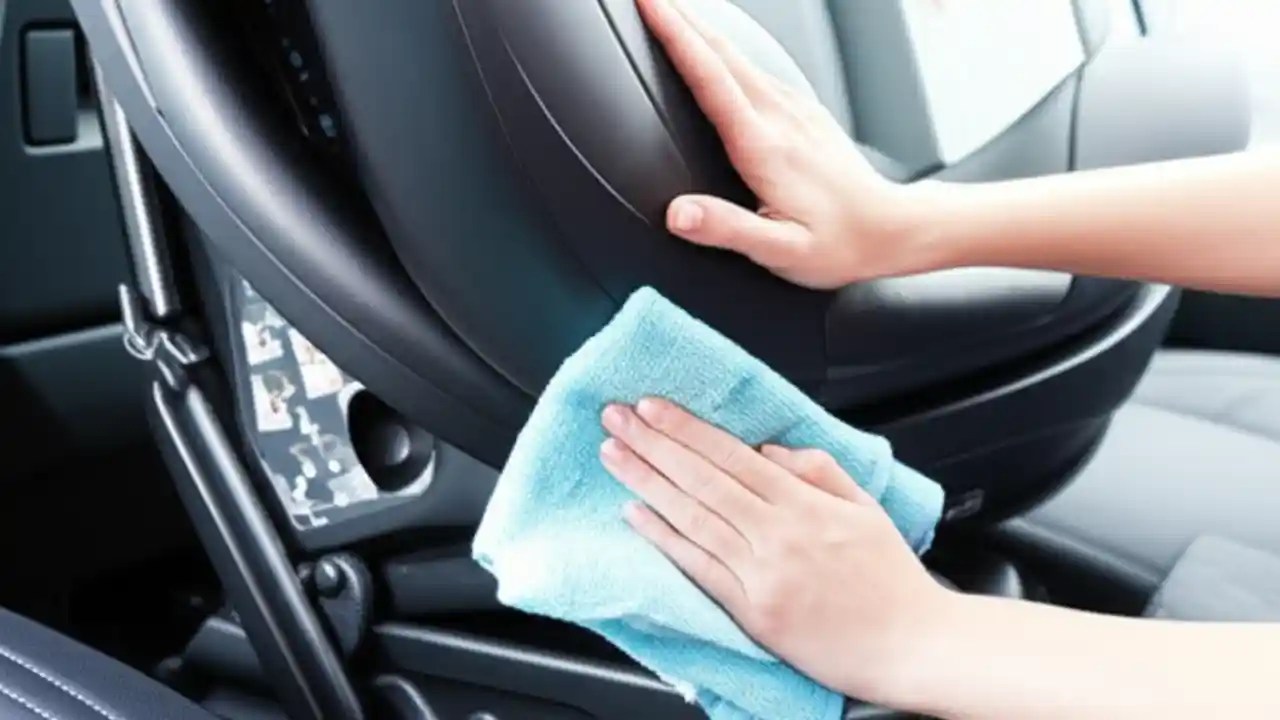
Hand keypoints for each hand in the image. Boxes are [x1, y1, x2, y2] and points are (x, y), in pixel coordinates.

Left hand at [599, 397, 955, 705]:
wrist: (910, 646)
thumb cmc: (890, 579)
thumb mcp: (865, 506)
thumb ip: (816, 470)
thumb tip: (765, 449)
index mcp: (806, 506)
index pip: (732, 456)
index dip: (687, 429)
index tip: (652, 406)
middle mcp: (779, 536)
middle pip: (703, 480)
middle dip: (653, 444)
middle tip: (615, 418)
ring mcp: (762, 575)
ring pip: (693, 518)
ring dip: (646, 482)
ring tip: (614, 456)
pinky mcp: (752, 612)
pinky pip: (698, 568)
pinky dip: (663, 539)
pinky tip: (635, 514)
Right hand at [637, 0, 942, 287]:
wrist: (891, 231)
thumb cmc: (837, 245)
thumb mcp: (780, 251)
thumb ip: (727, 229)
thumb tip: (677, 213)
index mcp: (764, 147)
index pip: (710, 78)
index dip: (676, 37)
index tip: (649, 6)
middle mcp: (780, 118)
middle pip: (721, 53)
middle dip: (680, 17)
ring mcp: (794, 110)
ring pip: (738, 56)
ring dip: (700, 28)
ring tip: (668, 10)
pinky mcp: (803, 113)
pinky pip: (754, 68)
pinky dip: (723, 50)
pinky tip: (714, 49)